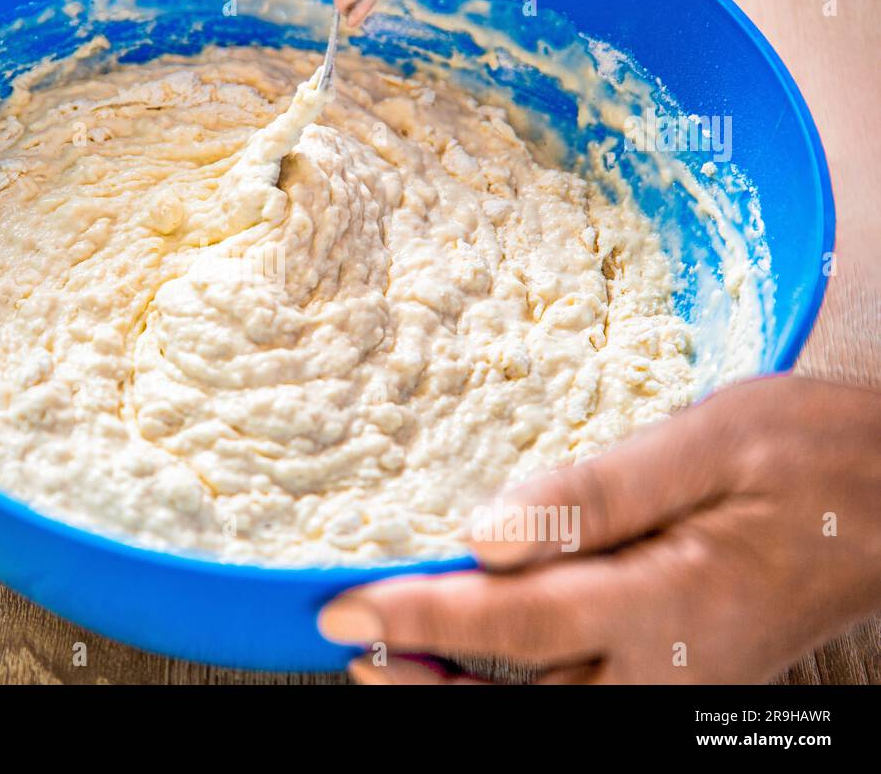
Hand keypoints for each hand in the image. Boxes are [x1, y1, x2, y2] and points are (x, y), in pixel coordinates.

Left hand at [318, 375, 880, 682]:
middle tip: (352, 648)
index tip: (343, 608)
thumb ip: (598, 492)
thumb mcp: (711, 442)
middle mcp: (671, 665)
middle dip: (428, 687)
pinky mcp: (685, 676)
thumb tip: (485, 530)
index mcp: (672, 603)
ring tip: (392, 660)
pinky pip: (587, 696)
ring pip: (552, 716)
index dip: (420, 614)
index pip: (514, 622)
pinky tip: (474, 658)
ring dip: (465, 697)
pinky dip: (517, 687)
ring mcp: (681, 682)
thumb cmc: (815, 457)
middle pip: (523, 707)